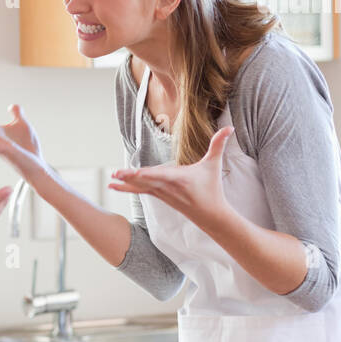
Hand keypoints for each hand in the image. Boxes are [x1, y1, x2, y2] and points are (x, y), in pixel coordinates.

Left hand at [107, 126, 234, 226]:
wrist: (210, 214)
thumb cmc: (211, 188)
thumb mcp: (214, 165)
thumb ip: (218, 145)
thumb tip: (230, 127)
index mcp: (179, 178)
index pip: (160, 175)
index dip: (146, 174)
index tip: (133, 173)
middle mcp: (167, 186)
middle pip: (146, 181)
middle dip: (130, 178)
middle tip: (114, 174)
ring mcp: (161, 193)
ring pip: (140, 187)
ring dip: (125, 183)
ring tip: (110, 179)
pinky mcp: (158, 195)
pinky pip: (140, 191)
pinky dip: (127, 188)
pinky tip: (114, 185)